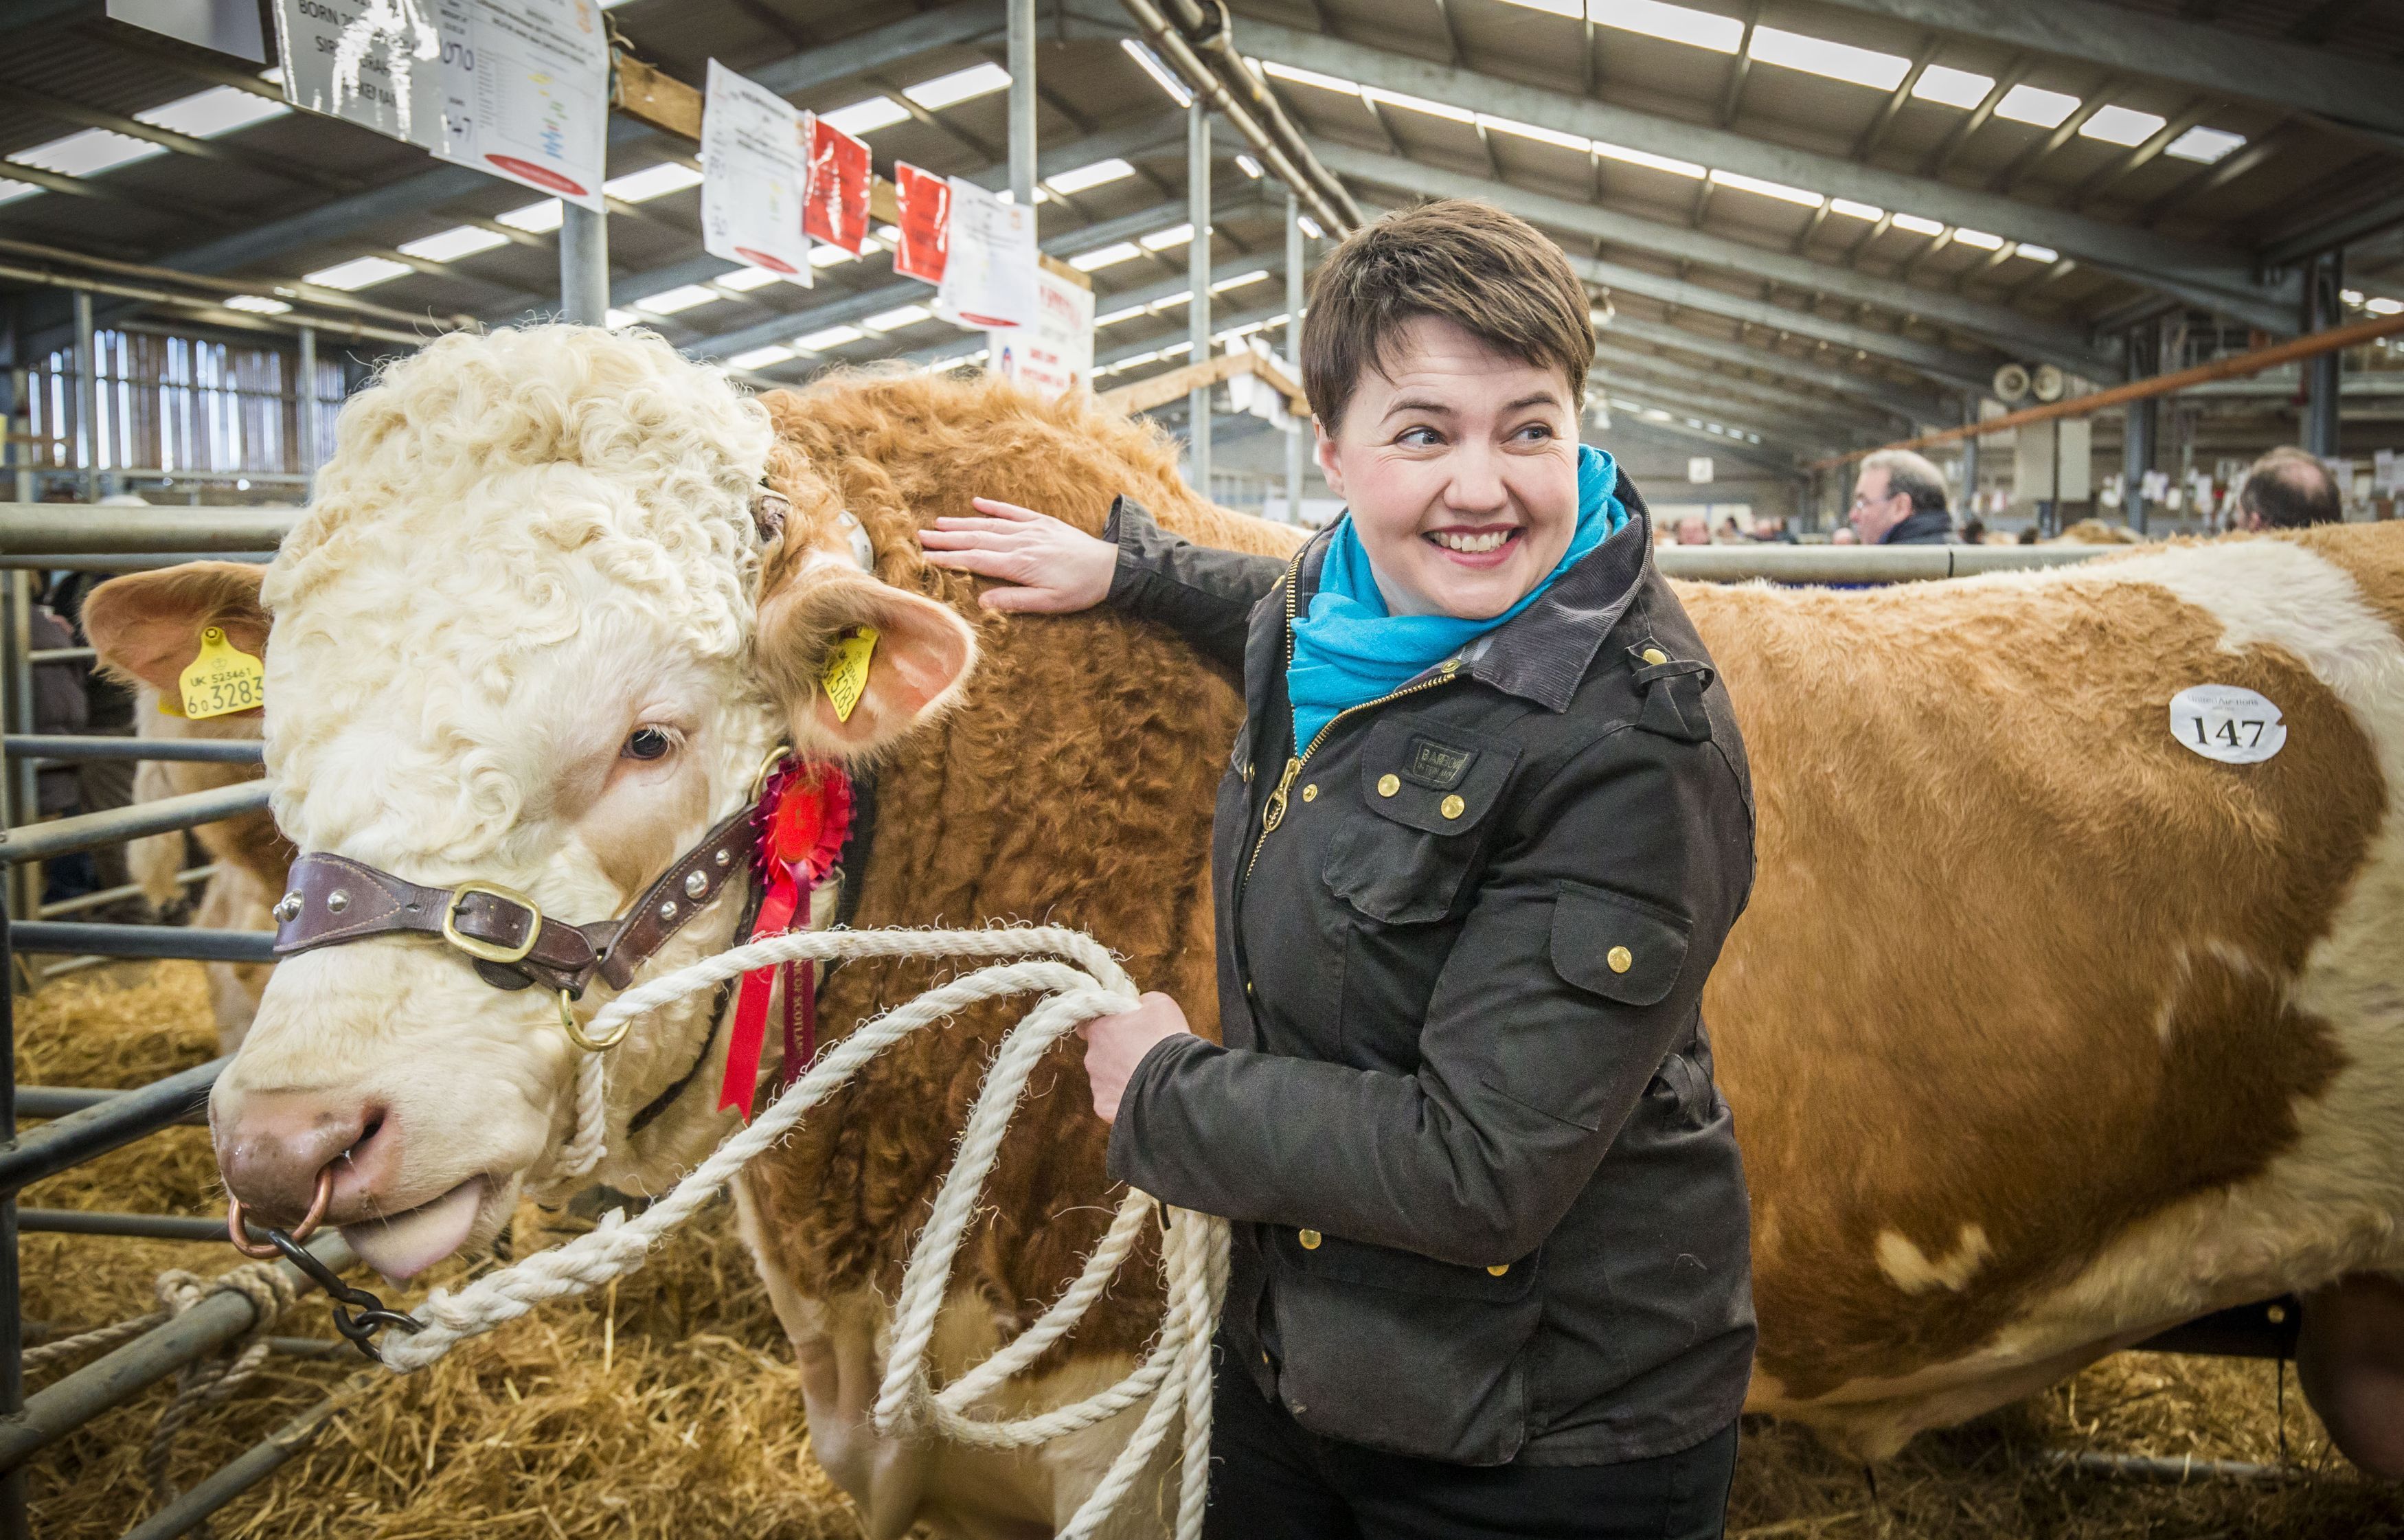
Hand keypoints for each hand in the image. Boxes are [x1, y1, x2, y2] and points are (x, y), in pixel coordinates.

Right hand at [917, 498, 1118, 613]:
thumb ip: (1014, 601)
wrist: (1111, 567)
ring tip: (938, 523)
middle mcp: (1021, 542)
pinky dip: (993, 507)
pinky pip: (1013, 512)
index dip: (949, 558)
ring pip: (989, 525)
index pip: (976, 560)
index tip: (926, 556)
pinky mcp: (1043, 522)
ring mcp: (1031, 529)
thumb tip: (982, 602)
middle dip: (946, 539)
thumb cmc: (1080, 590)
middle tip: (920, 536)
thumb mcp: (1049, 604)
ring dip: (962, 523)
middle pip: (976, 539)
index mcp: (1020, 565)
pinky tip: (976, 504)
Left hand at [1076, 991, 1193, 1122]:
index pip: (1086, 1025)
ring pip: (1106, 1078)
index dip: (1102, 1027)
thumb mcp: (1159, 1004)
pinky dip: (1124, 1098)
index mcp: (1099, 1029)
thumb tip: (1136, 1005)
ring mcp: (1097, 1084)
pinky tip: (1143, 1095)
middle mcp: (1092, 1056)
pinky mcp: (1104, 1107)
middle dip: (1116, 1054)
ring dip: (1121, 1076)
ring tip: (1147, 1077)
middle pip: (1099, 1053)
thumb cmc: (1165, 1038)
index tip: (1117, 1029)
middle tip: (1142, 1055)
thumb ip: (1140, 1002)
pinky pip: (1112, 1100)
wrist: (1173, 1082)